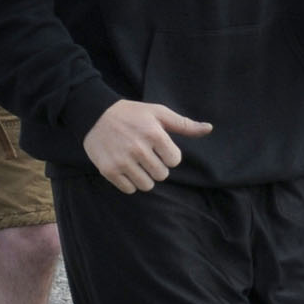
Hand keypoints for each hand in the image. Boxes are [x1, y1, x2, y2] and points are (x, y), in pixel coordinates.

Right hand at [83, 100, 211, 194]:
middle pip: (162, 175)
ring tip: (137, 164)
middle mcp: (138, 149)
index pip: (174, 161)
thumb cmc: (132, 114)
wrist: (95, 115)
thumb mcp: (159, 113)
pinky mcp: (108, 170)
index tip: (159, 148)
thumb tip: (209, 129)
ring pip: (146, 185)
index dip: (169, 155)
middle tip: (147, 156)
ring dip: (145, 177)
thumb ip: (184, 124)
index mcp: (154, 134)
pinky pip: (129, 189)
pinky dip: (130, 183)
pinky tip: (126, 169)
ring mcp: (122, 161)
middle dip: (157, 167)